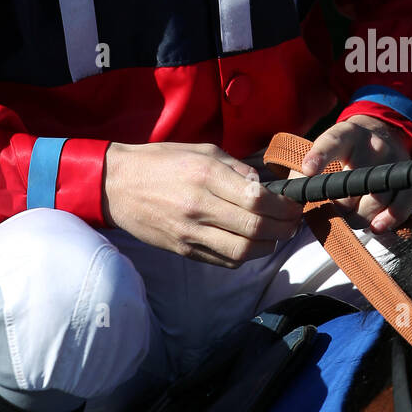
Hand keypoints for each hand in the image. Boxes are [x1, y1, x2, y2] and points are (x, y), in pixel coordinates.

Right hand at [101, 141, 304, 267]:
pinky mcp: (184, 250)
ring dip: (268, 246)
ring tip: (276, 235)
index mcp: (204, 175)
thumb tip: (263, 185)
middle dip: (284, 228)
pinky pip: (224, 261)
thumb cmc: (161, 161)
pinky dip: (245, 256)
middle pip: (255, 228)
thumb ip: (235, 167)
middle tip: (293, 222)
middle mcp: (199, 206)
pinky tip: (251, 244)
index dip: (283, 205)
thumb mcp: (200, 150)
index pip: (256, 198)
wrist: (117, 185)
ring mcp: (190, 232)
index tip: (293, 203)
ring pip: (243, 252)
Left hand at [299, 115, 411, 232]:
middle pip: (355, 182)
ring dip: (362, 216)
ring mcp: (393, 160)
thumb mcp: (325, 149)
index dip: (319, 156)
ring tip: (352, 219)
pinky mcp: (407, 176)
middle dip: (341, 205)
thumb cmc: (345, 150)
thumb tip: (291, 201)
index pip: (331, 142)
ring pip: (378, 196)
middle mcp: (371, 145)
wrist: (382, 133)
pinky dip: (391, 218)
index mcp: (345, 134)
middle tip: (334, 213)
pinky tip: (377, 226)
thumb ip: (306, 170)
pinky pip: (404, 201)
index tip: (307, 171)